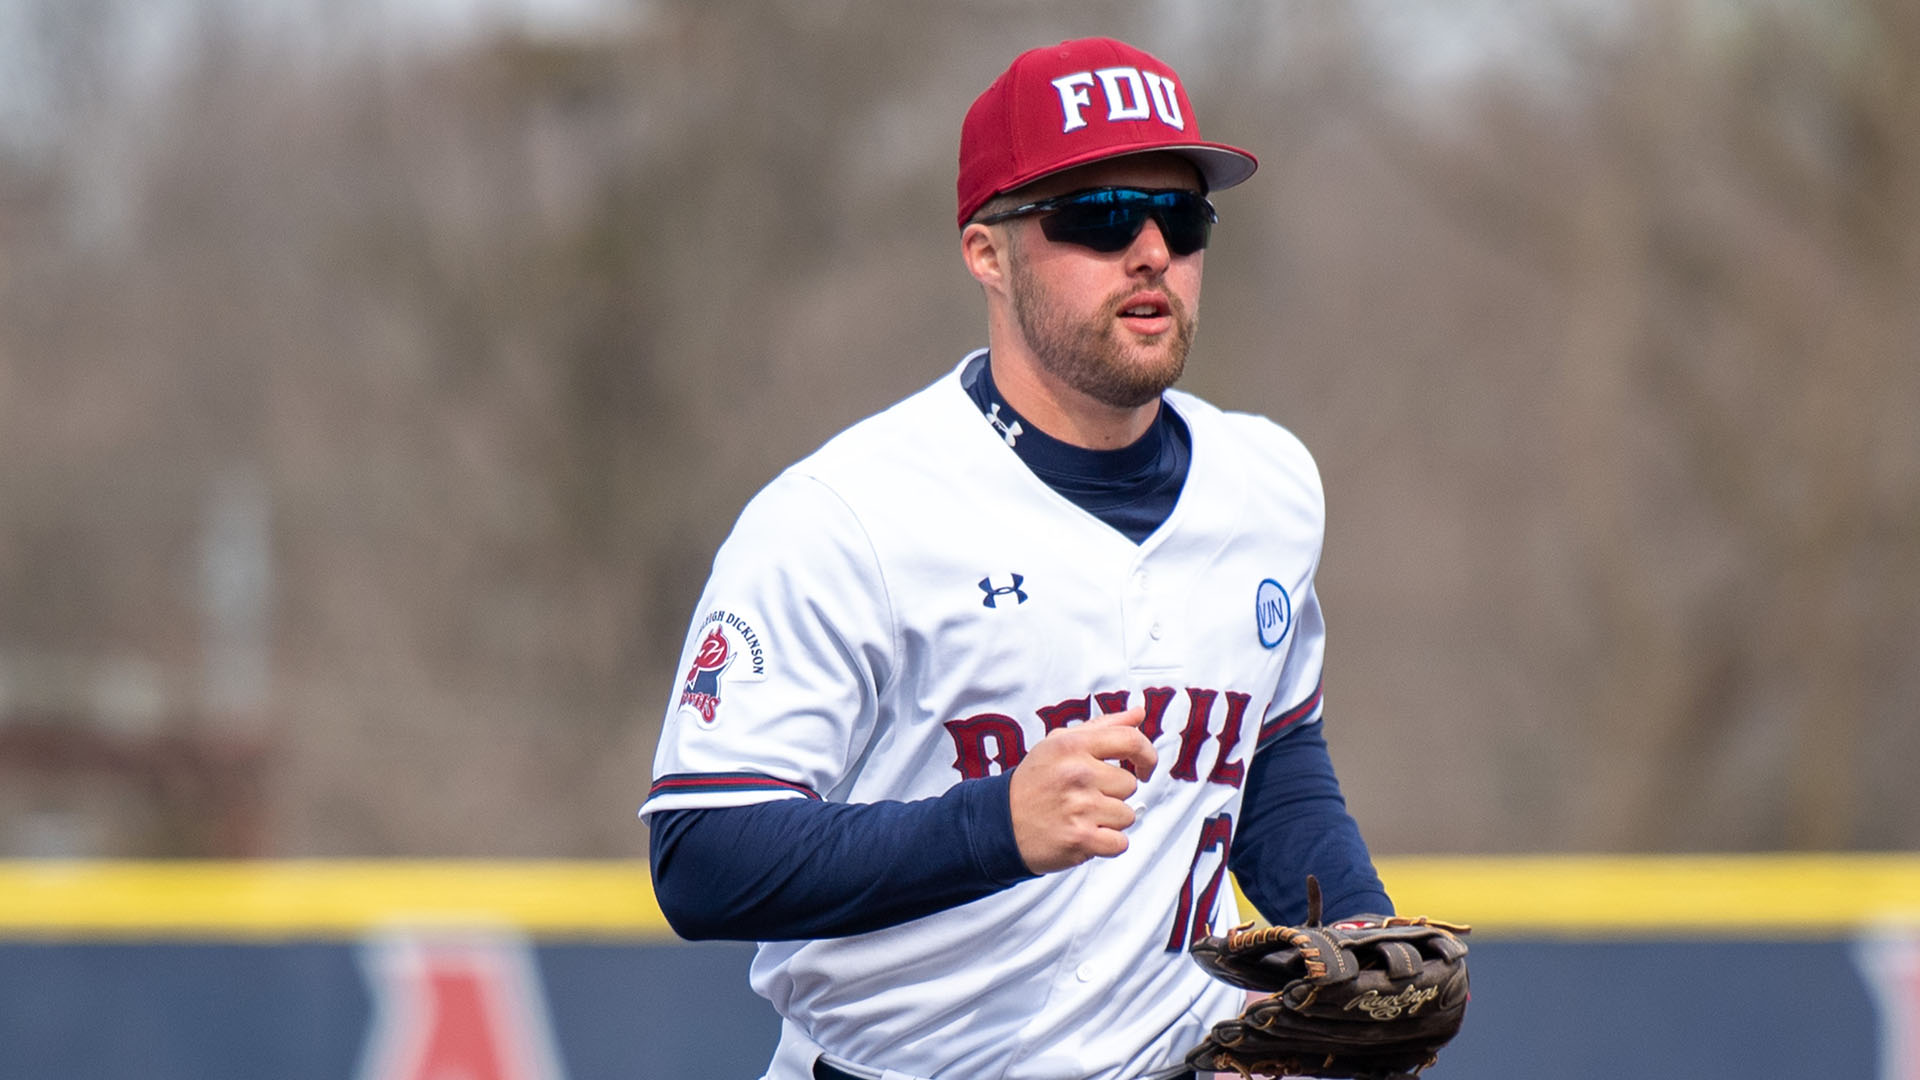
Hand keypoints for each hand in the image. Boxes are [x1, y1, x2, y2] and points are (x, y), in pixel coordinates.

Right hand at [1007, 705, 1158, 873]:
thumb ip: (1103, 726)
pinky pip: (1120, 843)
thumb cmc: (1034, 782)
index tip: (1143, 768)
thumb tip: (1139, 713)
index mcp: (1073, 745)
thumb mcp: (1059, 743)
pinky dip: (1107, 844)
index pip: (1132, 741)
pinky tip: (1085, 835)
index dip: (1147, 755)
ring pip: (1127, 815)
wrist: (999, 823)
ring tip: (1081, 816)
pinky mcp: (1080, 839)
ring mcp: (1079, 807)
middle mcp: (1077, 773)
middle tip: (1085, 797)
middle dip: (1114, 794)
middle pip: (1130, 785)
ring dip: (1109, 820)